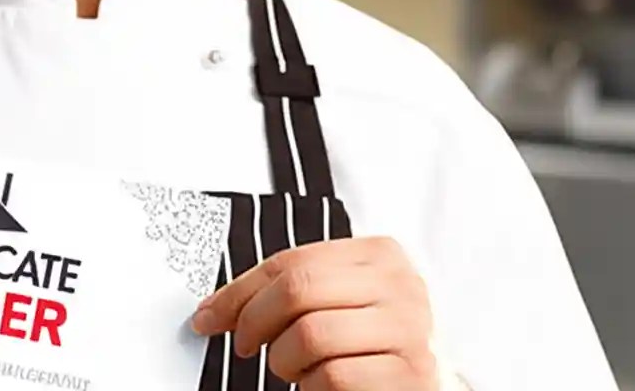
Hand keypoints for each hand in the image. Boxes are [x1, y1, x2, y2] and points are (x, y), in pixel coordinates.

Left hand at [191, 237, 436, 390]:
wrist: (426, 386)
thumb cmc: (372, 342)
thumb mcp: (337, 301)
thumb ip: (288, 291)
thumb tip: (212, 310)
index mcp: (380, 256)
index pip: (291, 261)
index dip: (239, 291)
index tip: (209, 316)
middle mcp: (402, 286)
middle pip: (298, 290)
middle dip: (254, 322)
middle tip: (245, 344)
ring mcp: (411, 331)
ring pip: (311, 335)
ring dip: (285, 361)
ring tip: (295, 368)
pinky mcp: (412, 376)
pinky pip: (333, 376)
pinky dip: (312, 387)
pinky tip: (321, 385)